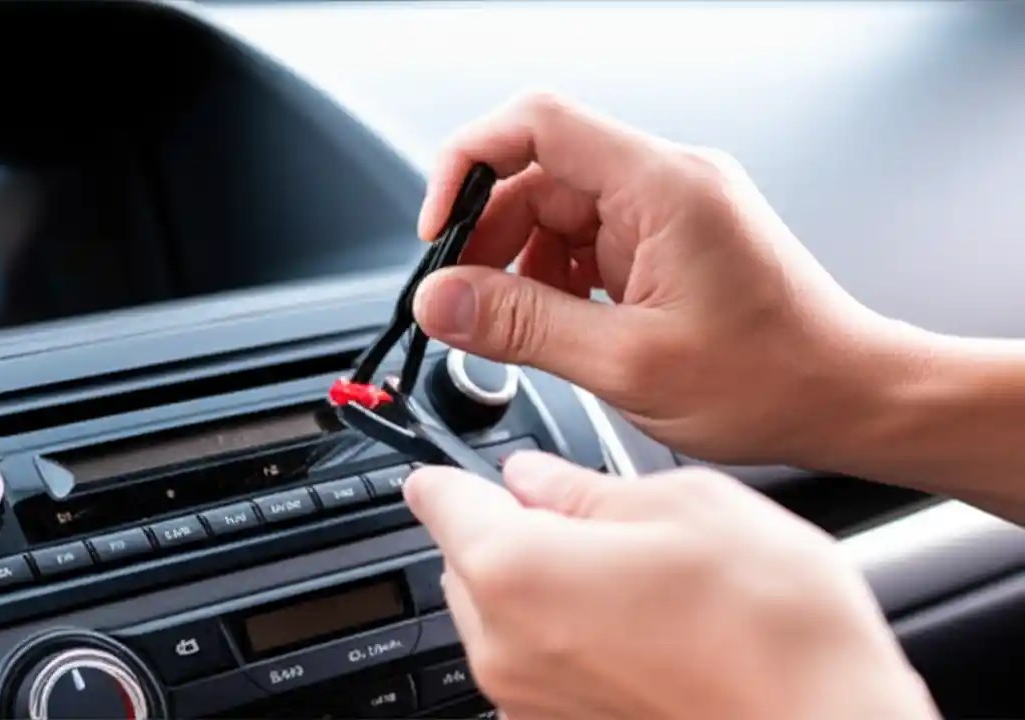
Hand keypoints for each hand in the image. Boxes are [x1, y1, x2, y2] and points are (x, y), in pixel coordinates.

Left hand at [404, 454, 936, 719]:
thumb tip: (533, 478)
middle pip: (463, 561)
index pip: (436, 498)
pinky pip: (534, 665)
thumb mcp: (685, 505)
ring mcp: (528, 701)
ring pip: (498, 615)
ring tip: (628, 576)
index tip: (471, 465)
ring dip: (536, 586)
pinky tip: (638, 627)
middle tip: (585, 517)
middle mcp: (503, 645)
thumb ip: (585, 488)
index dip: (455, 470)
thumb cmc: (772, 627)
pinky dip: (563, 639)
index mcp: (515, 569)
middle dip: (505, 529)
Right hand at [411, 92, 921, 469]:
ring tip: (514, 327)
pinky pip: (586, 238)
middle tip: (462, 302)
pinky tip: (556, 324)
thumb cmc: (774, 380)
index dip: (468, 164)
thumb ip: (521, 326)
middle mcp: (666, 180)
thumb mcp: (627, 363)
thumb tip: (440, 301)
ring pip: (556, 209)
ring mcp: (669, 208)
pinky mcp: (669, 238)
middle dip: (488, 235)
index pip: (536, 122)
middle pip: (538, 172)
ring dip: (520, 264)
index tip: (438, 230)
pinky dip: (554, 278)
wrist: (850, 398)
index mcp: (662, 185)